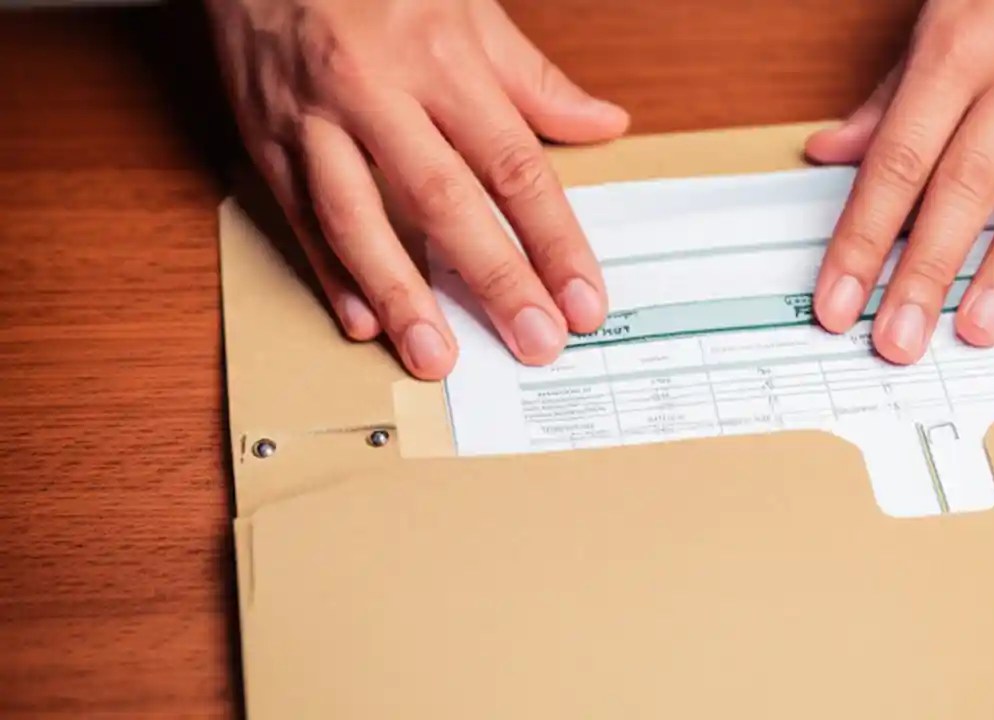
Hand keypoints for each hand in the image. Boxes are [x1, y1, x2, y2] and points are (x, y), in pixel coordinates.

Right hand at [206, 0, 628, 377]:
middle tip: (532, 342)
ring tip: (436, 356)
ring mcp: (317, 119)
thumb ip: (534, 80)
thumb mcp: (466, 8)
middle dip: (495, 280)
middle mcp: (379, 91)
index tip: (582, 300)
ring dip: (402, 295)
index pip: (513, 166)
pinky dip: (329, 273)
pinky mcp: (267, 139)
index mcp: (441, 57)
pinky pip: (299, 216)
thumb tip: (603, 125)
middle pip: (445, 200)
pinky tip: (361, 320)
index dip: (553, 240)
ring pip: (359, 219)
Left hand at [806, 0, 993, 363]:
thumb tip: (829, 153)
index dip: (862, 239)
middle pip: (963, 187)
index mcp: (955, 53)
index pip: (896, 163)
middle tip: (898, 339)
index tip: (836, 300)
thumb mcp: (938, 17)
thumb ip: (887, 96)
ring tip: (979, 330)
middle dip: (924, 271)